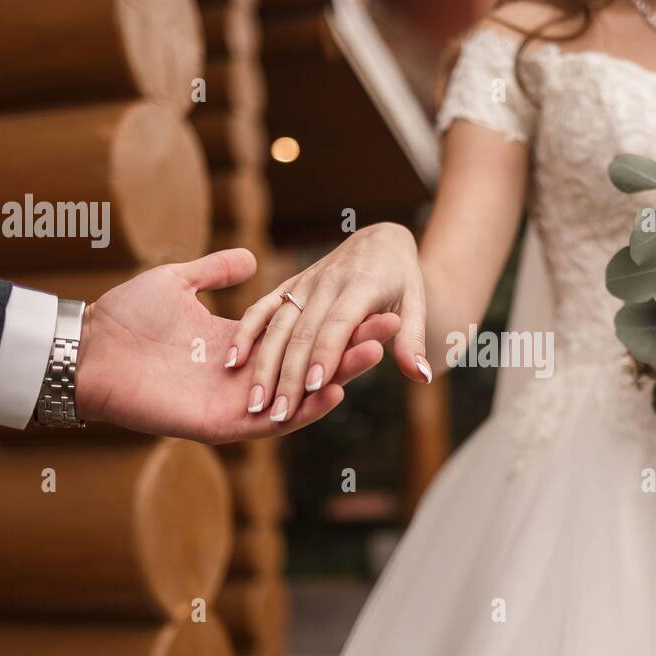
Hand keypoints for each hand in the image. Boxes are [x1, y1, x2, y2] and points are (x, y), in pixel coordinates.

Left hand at [74, 248, 396, 441]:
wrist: (88, 349)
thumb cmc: (124, 317)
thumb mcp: (177, 282)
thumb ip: (214, 272)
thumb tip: (246, 259)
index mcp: (238, 345)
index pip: (299, 336)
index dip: (334, 322)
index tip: (371, 300)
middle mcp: (244, 377)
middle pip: (310, 364)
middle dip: (351, 347)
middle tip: (391, 327)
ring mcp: (235, 403)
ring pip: (300, 395)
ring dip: (338, 376)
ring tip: (374, 354)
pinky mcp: (220, 425)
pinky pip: (272, 424)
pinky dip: (305, 410)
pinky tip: (334, 389)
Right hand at [227, 222, 428, 423]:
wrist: (381, 242)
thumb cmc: (403, 281)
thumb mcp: (416, 306)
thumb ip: (414, 341)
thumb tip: (422, 376)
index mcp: (361, 286)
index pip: (339, 324)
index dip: (327, 354)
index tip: (315, 387)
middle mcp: (328, 282)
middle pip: (303, 332)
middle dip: (289, 375)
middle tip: (278, 413)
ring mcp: (304, 283)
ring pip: (278, 325)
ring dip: (263, 364)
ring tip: (254, 402)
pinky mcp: (288, 286)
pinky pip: (262, 308)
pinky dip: (247, 333)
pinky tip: (233, 362)